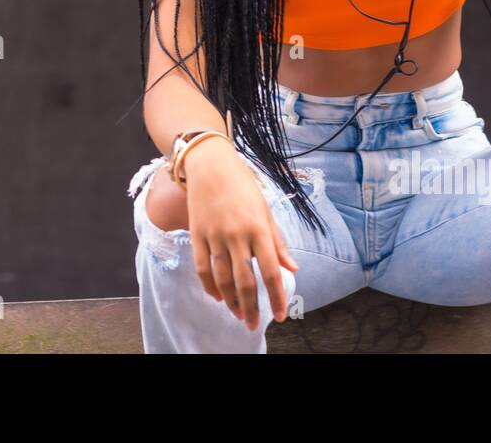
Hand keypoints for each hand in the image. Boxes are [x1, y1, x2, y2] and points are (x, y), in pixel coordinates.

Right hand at [182, 141, 300, 329]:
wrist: (210, 164)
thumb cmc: (243, 185)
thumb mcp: (265, 210)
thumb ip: (277, 242)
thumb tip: (292, 268)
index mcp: (259, 228)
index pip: (270, 271)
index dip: (276, 297)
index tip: (280, 316)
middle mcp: (237, 234)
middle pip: (245, 281)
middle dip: (251, 307)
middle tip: (253, 325)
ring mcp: (215, 235)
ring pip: (222, 278)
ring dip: (231, 301)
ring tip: (238, 314)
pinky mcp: (197, 234)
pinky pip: (202, 267)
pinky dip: (209, 285)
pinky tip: (218, 296)